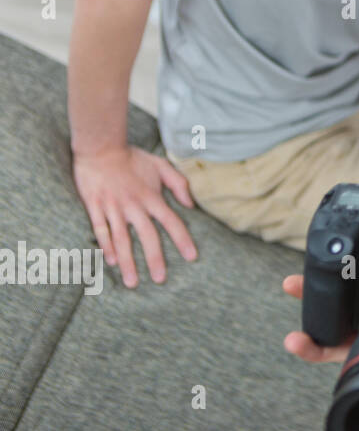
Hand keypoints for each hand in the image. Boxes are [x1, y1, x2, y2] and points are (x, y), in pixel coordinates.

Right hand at [72, 144, 196, 286]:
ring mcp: (113, 208)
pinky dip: (106, 247)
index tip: (192, 257)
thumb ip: (179, 183)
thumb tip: (191, 205)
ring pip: (123, 240)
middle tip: (161, 279)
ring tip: (132, 282)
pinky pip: (101, 231)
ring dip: (128, 262)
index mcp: (151, 197)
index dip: (183, 239)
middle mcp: (134, 206)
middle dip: (155, 260)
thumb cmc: (132, 157)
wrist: (100, 148)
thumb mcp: (161, 165)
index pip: (172, 222)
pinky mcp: (95, 207)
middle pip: (148, 237)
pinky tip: (111, 262)